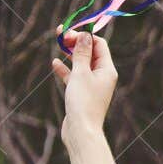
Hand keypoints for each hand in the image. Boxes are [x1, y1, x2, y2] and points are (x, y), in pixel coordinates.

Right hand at [50, 29, 118, 144]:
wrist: (81, 130)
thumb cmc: (83, 101)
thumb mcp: (81, 73)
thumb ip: (81, 53)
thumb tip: (85, 35)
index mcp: (107, 70)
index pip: (99, 44)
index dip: (84, 36)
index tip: (68, 32)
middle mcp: (103, 76)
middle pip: (90, 52)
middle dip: (75, 42)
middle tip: (59, 33)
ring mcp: (92, 85)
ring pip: (81, 63)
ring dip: (70, 53)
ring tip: (57, 42)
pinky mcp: (82, 93)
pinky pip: (74, 76)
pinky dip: (66, 69)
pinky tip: (55, 63)